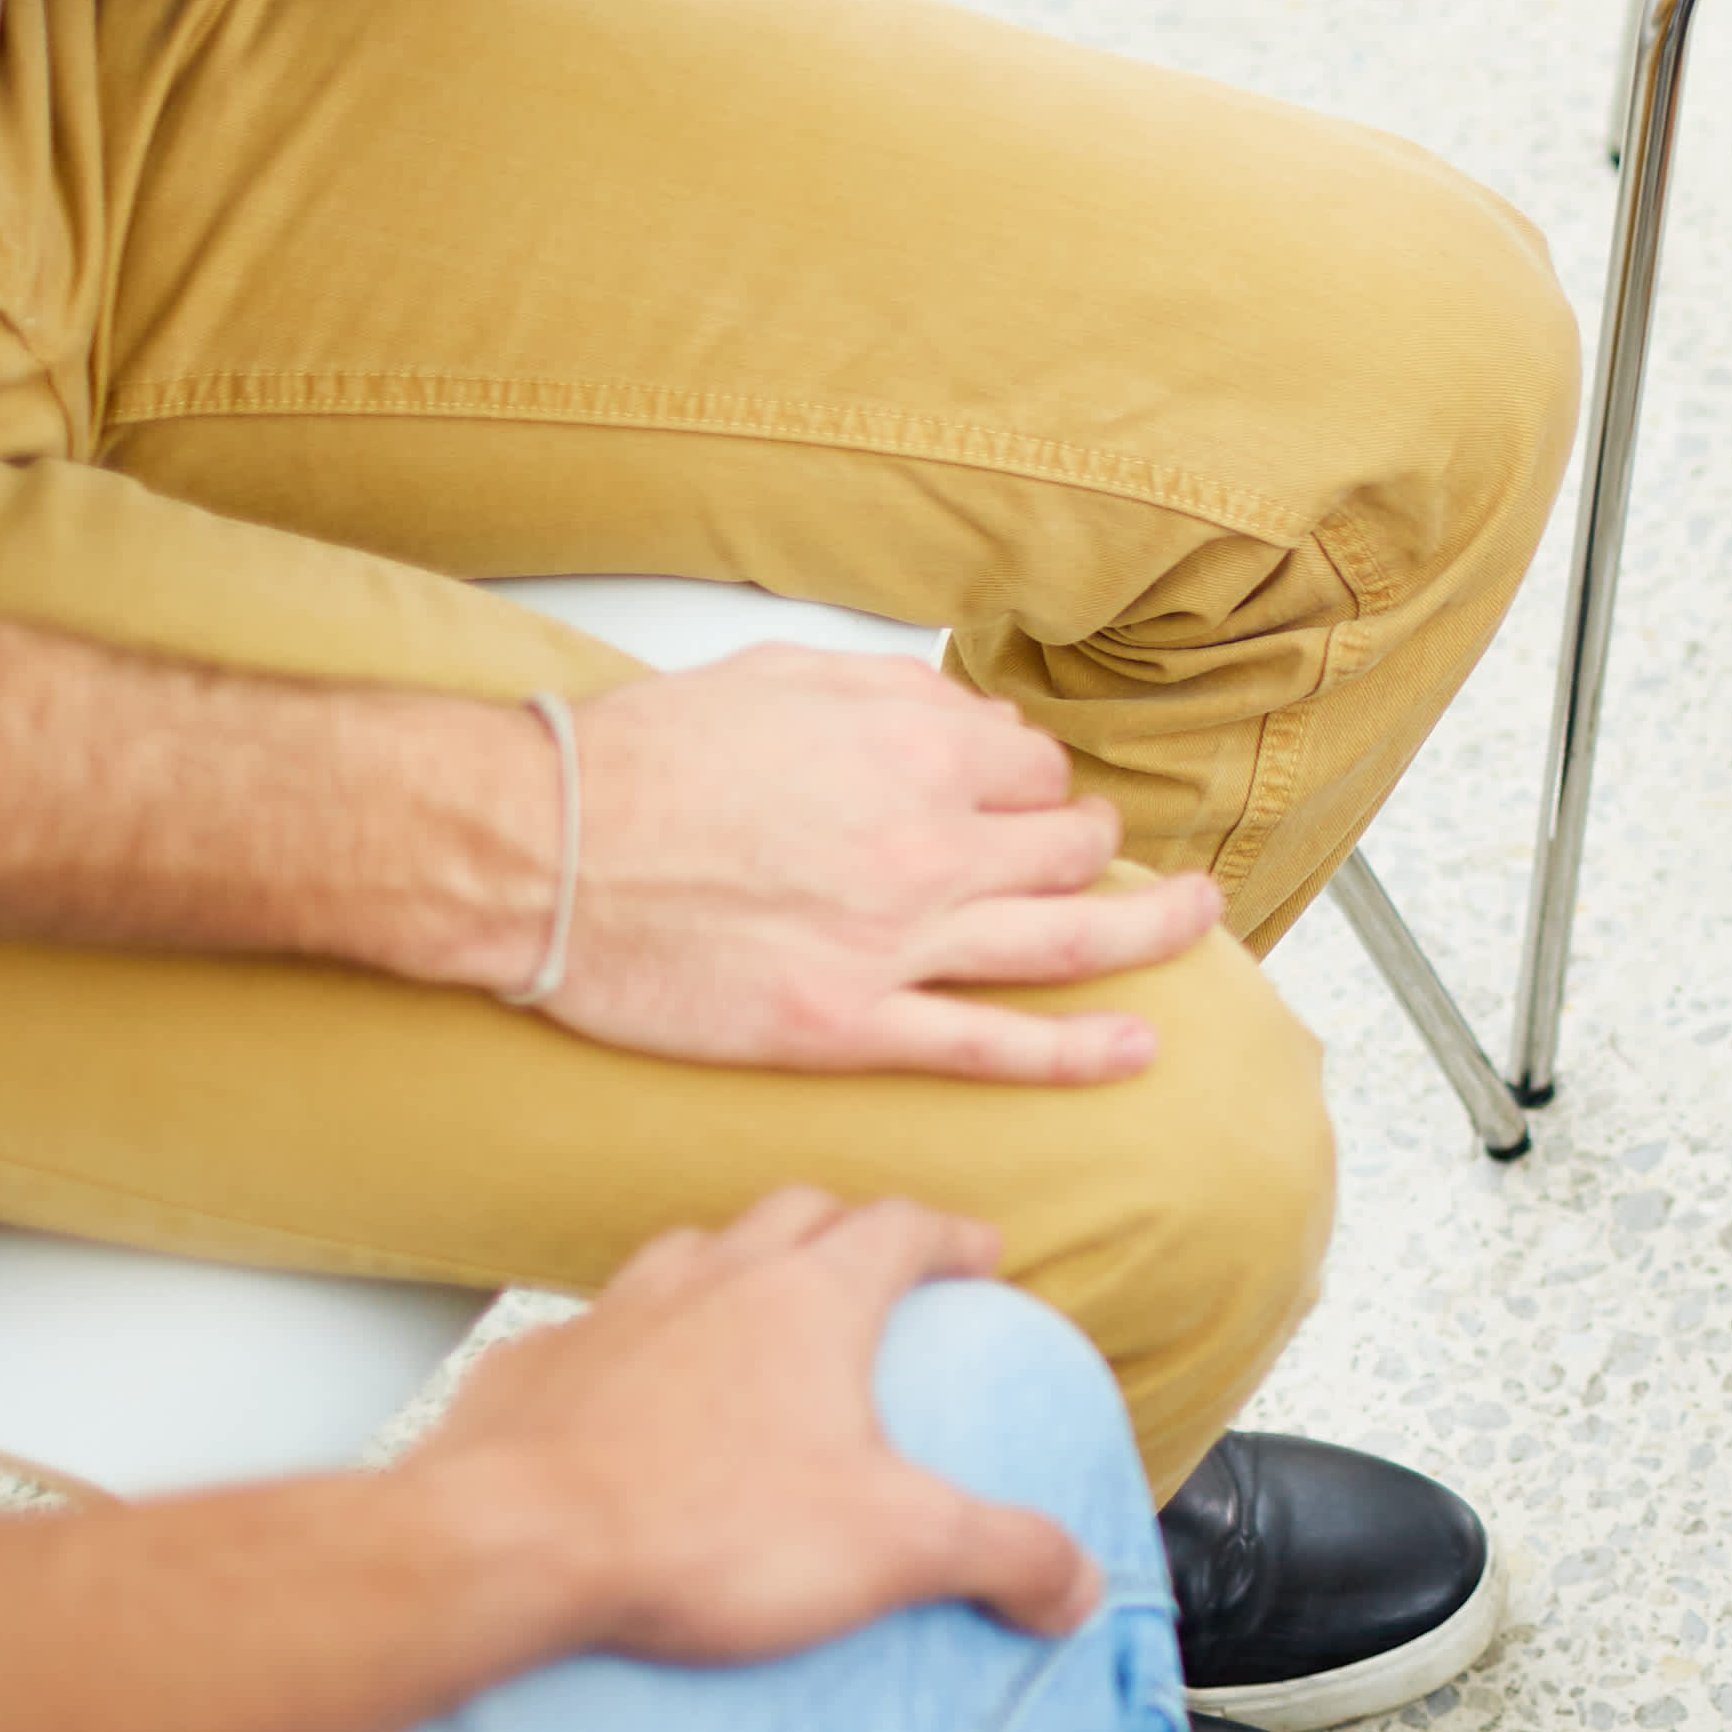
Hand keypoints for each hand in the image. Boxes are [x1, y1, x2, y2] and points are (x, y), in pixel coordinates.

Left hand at [422, 1190, 1104, 1660]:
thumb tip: (1078, 1585)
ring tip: (754, 1316)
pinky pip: (596, 1328)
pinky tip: (637, 1395)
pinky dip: (635, 1342)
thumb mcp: (896, 1548)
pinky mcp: (532, 1367)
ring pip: (689, 1252)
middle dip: (846, 1226)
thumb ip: (1006, 1555)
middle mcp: (711, 1280)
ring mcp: (613, 1314)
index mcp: (809, 1297)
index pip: (901, 1225)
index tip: (978, 1253)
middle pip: (796, 1211)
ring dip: (734, 1267)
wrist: (503, 1546)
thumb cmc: (700, 1530)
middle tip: (876, 1265)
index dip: (950, 1234)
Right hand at [541, 651, 1220, 1083]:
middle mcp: (926, 845)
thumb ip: (895, 695)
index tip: (1021, 794)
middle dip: (1096, 845)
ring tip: (1194, 921)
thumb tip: (979, 720)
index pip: (1029, 770)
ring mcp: (896, 943)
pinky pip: (993, 1046)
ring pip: (1068, 941)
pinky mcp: (850, 1026)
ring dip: (1152, 930)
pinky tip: (1139, 1048)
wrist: (537, 850)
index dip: (1030, 781)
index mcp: (912, 750)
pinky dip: (1080, 1052)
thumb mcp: (780, 679)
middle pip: (1068, 849)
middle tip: (1100, 852)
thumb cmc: (638, 760)